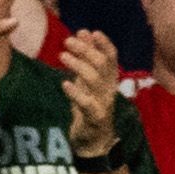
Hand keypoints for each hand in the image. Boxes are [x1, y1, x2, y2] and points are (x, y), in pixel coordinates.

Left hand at [58, 20, 128, 160]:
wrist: (94, 141)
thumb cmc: (89, 106)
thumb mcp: (88, 79)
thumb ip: (87, 57)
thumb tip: (84, 32)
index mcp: (109, 79)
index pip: (112, 58)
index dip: (104, 44)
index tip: (91, 32)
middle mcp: (109, 89)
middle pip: (102, 65)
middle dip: (86, 50)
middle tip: (67, 41)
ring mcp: (103, 104)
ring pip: (95, 80)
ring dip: (78, 65)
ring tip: (62, 56)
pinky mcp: (95, 118)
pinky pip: (87, 104)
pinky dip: (76, 93)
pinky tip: (65, 84)